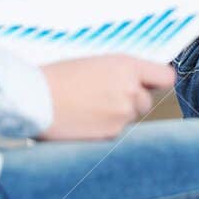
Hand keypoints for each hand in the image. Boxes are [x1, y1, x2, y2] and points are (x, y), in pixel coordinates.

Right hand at [37, 55, 174, 140]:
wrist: (33, 97)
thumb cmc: (58, 77)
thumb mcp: (96, 64)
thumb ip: (121, 73)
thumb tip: (136, 83)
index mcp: (127, 66)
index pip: (165, 77)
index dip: (156, 82)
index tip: (149, 84)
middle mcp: (130, 89)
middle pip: (145, 101)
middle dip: (130, 101)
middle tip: (103, 98)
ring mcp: (121, 113)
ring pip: (128, 118)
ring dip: (115, 115)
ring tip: (87, 107)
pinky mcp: (110, 134)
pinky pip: (113, 132)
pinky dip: (101, 129)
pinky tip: (81, 120)